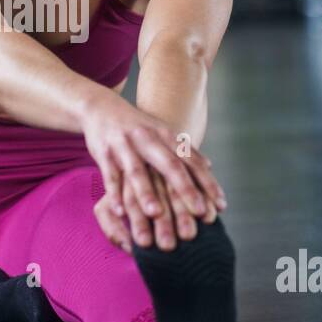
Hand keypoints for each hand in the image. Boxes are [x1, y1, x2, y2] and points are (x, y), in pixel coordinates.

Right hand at [80, 91, 225, 249]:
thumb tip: (209, 166)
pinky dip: (114, 194)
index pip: (192, 161)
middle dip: (186, 189)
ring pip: (137, 172)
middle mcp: (148, 139)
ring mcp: (125, 146)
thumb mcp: (162, 132)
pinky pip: (110, 176)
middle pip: (170, 165)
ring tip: (157, 214)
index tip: (221, 205)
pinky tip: (120, 212)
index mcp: (166, 136)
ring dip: (147, 193)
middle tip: (200, 213)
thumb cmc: (137, 126)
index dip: (207, 183)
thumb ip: (183, 149)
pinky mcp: (104, 153)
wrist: (100, 107)